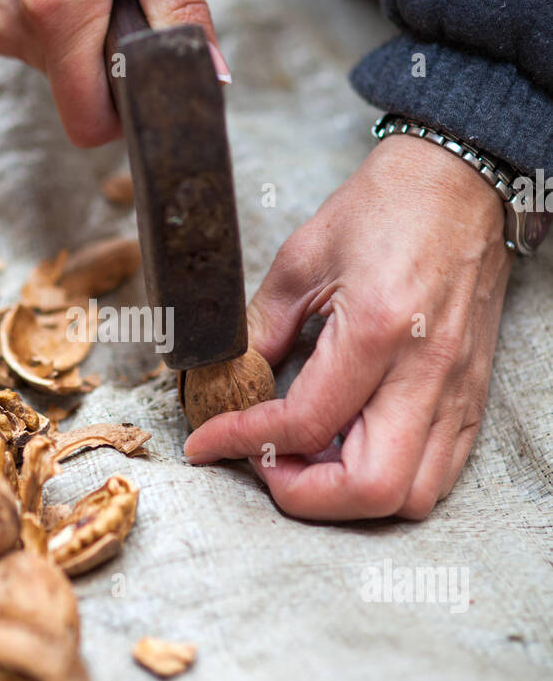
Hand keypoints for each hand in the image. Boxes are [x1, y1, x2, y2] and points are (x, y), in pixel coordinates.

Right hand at [0, 0, 227, 147]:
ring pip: (63, 75)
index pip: (90, 122)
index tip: (152, 73)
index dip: (130, 114)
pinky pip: (44, 50)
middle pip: (80, 98)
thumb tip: (214, 76)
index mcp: (54, 9)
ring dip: (94, 41)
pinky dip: (71, 28)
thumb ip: (184, 12)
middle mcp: (13, 26)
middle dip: (116, 65)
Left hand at [184, 136, 512, 520]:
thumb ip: (261, 328)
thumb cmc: (386, 208)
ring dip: (349, 495)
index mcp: (376, 330)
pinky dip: (388, 480)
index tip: (209, 442)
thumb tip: (231, 380)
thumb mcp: (301, 258)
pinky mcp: (470, 396)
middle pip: (371, 489)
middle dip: (304, 493)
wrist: (459, 183)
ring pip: (411, 497)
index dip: (245, 442)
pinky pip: (438, 473)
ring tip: (308, 456)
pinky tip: (350, 447)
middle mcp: (425, 372)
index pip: (305, 424)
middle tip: (266, 462)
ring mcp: (456, 390)